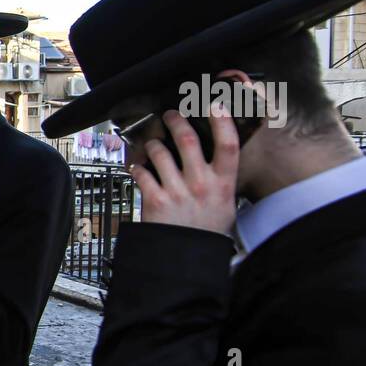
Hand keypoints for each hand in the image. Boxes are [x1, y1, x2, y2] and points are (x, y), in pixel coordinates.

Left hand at [129, 108, 238, 235]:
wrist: (188, 259)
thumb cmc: (208, 233)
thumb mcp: (227, 206)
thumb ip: (221, 182)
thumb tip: (218, 158)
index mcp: (223, 184)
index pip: (228, 144)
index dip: (222, 121)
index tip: (215, 105)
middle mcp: (201, 184)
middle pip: (188, 140)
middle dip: (176, 121)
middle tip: (169, 115)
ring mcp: (177, 192)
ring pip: (160, 153)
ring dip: (152, 145)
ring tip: (151, 144)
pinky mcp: (155, 201)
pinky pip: (142, 174)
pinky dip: (137, 168)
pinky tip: (137, 168)